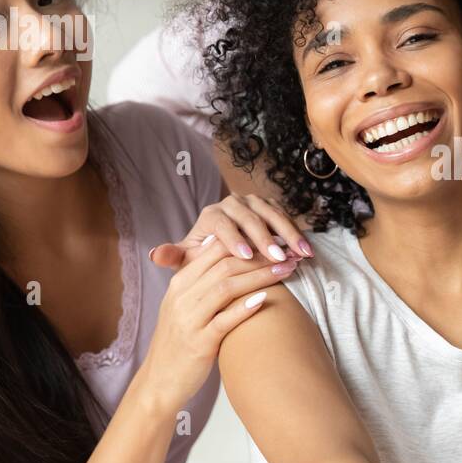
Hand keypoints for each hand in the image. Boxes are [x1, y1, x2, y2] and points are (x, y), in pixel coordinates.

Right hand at [139, 237, 295, 414]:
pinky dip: (244, 308)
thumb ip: (203, 279)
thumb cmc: (180, 340)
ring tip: (285, 270)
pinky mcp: (198, 343)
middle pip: (224, 265)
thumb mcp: (185, 304)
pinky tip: (264, 299)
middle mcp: (182, 296)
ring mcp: (189, 319)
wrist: (159, 380)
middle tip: (287, 251)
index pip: (215, 250)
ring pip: (226, 288)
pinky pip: (223, 320)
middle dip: (260, 256)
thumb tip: (226, 250)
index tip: (275, 238)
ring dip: (259, 276)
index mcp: (180, 282)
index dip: (247, 240)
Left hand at [148, 193, 311, 270]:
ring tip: (300, 254)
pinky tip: (307, 250)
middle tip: (278, 258)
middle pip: (250, 218)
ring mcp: (255, 202)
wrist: (225, 250)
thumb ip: (174, 257)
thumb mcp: (188, 260)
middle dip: (266, 239)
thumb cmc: (205, 259)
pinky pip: (286, 217)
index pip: (223, 223)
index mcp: (211, 214)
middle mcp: (232, 203)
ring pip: (272, 215)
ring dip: (288, 235)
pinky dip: (297, 233)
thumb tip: (154, 255)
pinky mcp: (271, 206)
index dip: (234, 239)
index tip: (246, 256)